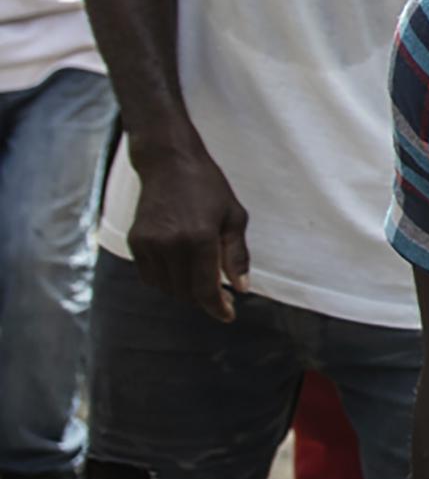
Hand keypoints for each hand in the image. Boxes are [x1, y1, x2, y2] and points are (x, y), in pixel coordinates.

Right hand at [127, 143, 249, 320]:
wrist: (168, 163)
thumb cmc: (208, 187)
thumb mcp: (234, 217)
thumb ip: (237, 255)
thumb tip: (241, 288)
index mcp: (199, 238)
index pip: (205, 289)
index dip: (217, 307)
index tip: (229, 316)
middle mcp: (170, 244)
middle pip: (186, 292)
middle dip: (205, 300)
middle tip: (224, 296)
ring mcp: (149, 244)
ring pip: (167, 288)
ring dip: (186, 291)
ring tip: (204, 280)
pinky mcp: (136, 242)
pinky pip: (150, 276)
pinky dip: (167, 281)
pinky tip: (182, 270)